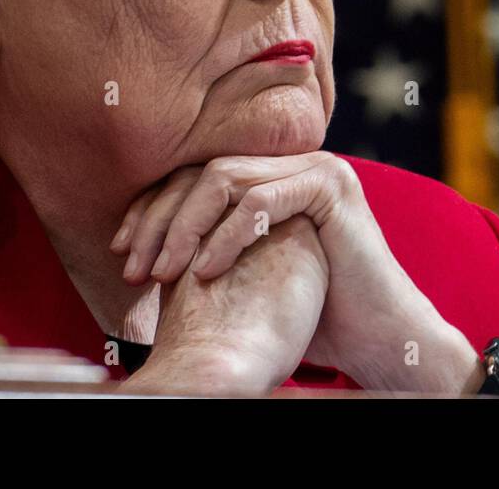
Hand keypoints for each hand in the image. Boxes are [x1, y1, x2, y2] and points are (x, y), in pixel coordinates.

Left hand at [111, 153, 478, 392]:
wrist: (375, 337)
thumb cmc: (312, 315)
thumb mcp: (247, 273)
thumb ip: (208, 247)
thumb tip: (138, 247)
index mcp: (271, 174)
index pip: (195, 175)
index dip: (153, 209)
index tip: (122, 251)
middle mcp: (292, 160)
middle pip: (203, 171)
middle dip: (159, 219)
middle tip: (133, 265)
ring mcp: (315, 166)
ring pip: (224, 179)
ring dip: (184, 227)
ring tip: (162, 273)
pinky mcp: (330, 186)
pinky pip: (261, 200)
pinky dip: (226, 236)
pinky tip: (204, 272)